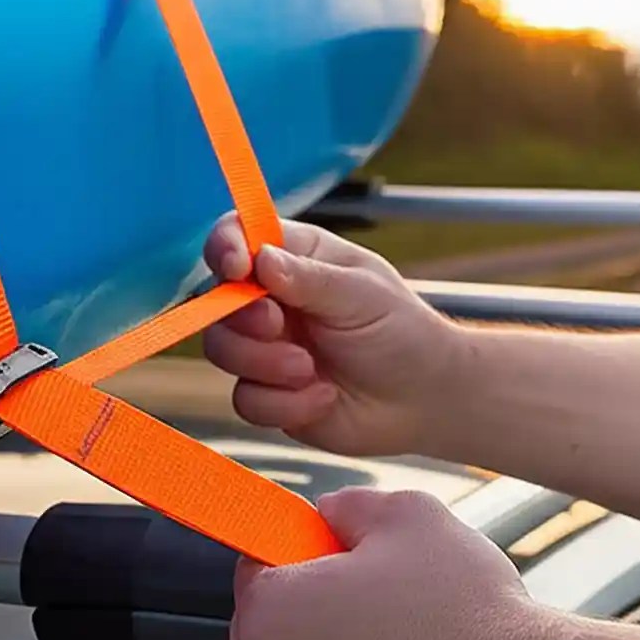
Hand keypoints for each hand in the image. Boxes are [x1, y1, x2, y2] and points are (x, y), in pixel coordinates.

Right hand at [203, 217, 466, 456]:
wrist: (424, 400)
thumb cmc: (401, 333)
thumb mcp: (361, 294)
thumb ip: (309, 278)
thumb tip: (259, 258)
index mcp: (293, 259)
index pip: (236, 236)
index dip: (225, 247)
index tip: (237, 268)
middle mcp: (269, 301)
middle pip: (216, 301)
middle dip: (245, 319)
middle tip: (279, 327)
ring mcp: (264, 348)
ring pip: (222, 350)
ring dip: (264, 363)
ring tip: (309, 370)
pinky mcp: (268, 394)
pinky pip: (245, 400)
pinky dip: (285, 403)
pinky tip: (323, 397)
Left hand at [230, 488, 555, 639]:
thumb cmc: (466, 615)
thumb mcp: (407, 515)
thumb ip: (349, 504)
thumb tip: (330, 511)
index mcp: (270, 612)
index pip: (255, 562)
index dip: (298, 547)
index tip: (327, 549)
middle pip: (272, 617)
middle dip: (314, 596)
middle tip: (373, 588)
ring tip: (398, 629)